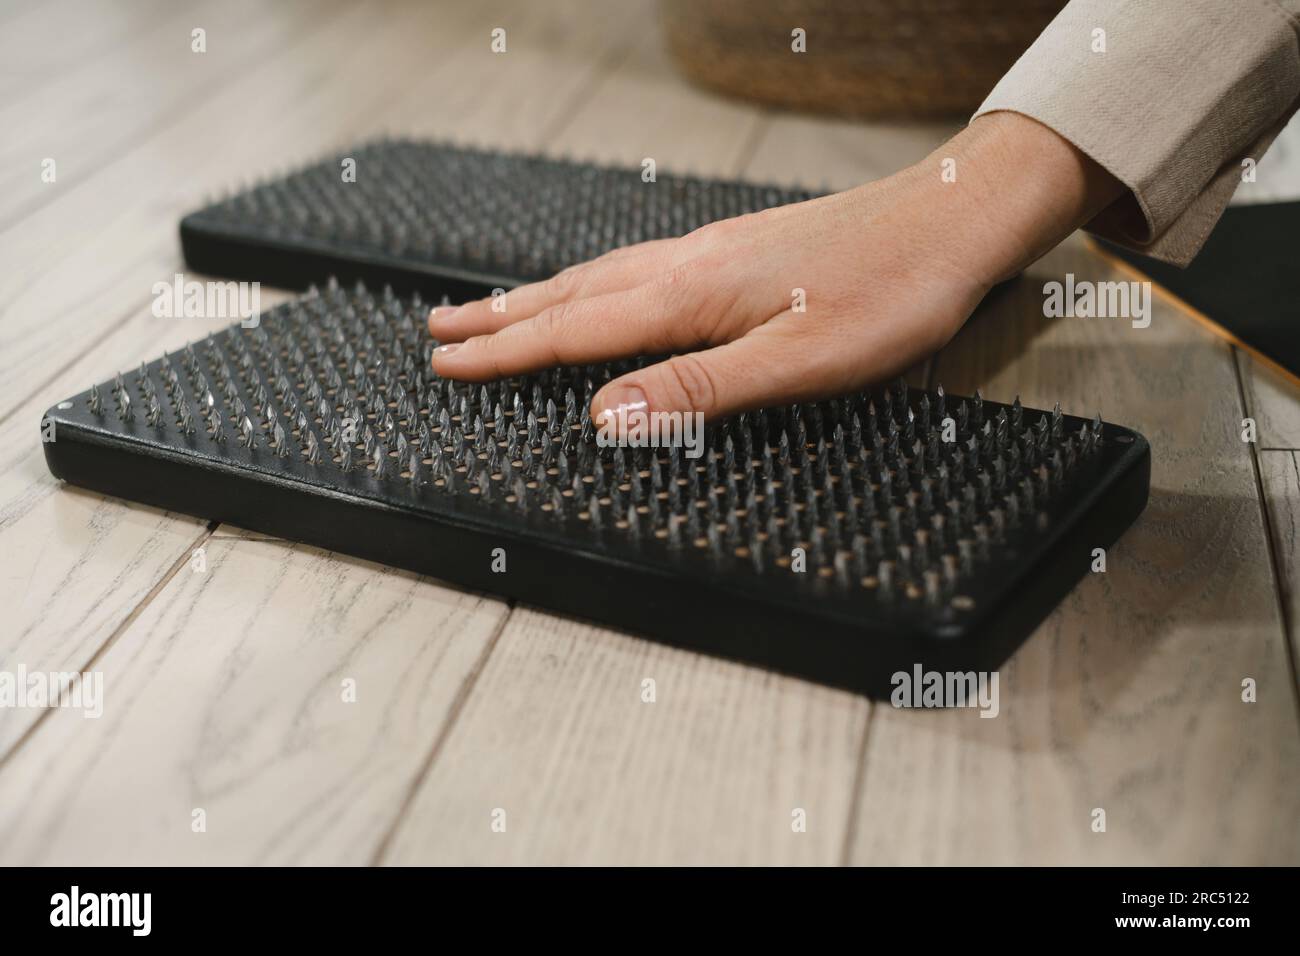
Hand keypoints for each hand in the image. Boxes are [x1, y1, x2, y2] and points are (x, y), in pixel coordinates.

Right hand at [427, 113, 1122, 424]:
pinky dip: (590, 283)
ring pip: (600, 276)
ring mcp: (711, 250)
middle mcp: (688, 263)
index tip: (448, 366)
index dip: (507, 352)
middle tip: (438, 332)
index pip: (576, 331)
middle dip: (501, 319)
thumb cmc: (891, 294)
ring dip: (539, 298)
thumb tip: (602, 417)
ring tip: (493, 310)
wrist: (953, 218)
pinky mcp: (737, 249)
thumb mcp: (798, 362)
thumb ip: (696, 389)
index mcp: (690, 295)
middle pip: (572, 295)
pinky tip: (600, 288)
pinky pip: (636, 266)